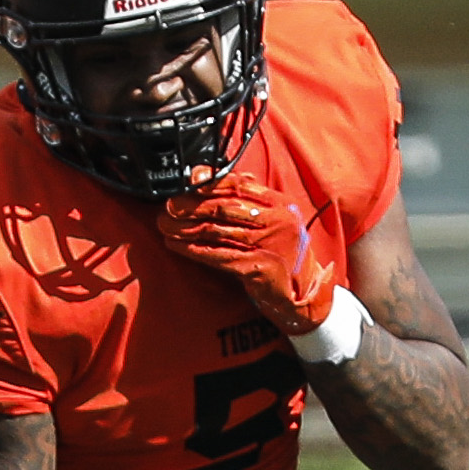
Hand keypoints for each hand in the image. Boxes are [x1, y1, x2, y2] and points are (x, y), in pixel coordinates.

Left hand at [158, 173, 338, 335]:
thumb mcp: (277, 220)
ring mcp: (267, 245)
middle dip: (192, 206)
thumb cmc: (284, 252)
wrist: (303, 291)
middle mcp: (276, 221)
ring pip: (217, 232)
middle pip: (225, 208)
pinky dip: (194, 250)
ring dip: (186, 228)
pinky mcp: (256, 268)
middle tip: (168, 207)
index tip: (187, 182)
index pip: (240, 186)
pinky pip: (218, 256)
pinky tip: (178, 246)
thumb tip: (216, 178)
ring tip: (165, 226)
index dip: (210, 183)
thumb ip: (252, 199)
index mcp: (280, 204)